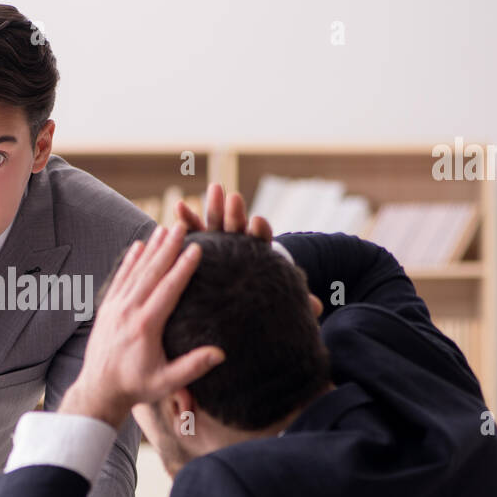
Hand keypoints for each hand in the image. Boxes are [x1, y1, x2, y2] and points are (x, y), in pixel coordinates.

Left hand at [58, 223, 224, 428]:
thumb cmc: (135, 387)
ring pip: (135, 271)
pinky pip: (119, 279)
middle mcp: (128, 311)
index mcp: (145, 326)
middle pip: (151, 272)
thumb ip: (192, 367)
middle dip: (167, 247)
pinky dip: (129, 261)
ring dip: (150, 249)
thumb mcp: (166, 382)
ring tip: (164, 229)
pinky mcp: (106, 309)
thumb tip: (220, 354)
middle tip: (181, 225)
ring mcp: (115, 308)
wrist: (99, 391)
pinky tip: (138, 246)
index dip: (182, 268)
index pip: (168, 289)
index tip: (195, 248)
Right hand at [174, 180, 323, 319]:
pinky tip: (179, 206)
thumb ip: (295, 302)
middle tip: (235, 198)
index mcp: (258, 257)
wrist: (233, 307)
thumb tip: (318, 307)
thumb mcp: (275, 304)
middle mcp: (239, 248)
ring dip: (215, 206)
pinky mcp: (201, 247)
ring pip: (218, 224)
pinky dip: (188, 219)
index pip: (261, 240)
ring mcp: (220, 245)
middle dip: (237, 212)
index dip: (259, 230)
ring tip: (214, 189)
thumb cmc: (257, 305)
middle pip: (239, 227)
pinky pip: (194, 233)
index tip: (257, 221)